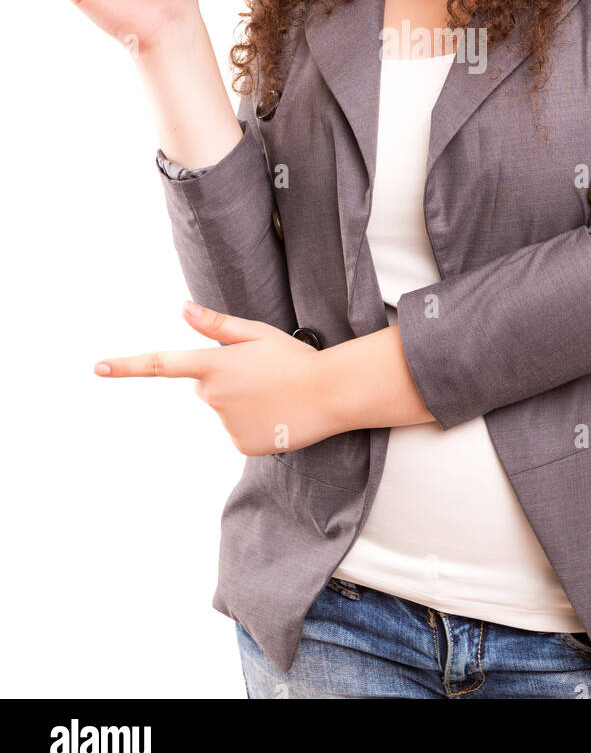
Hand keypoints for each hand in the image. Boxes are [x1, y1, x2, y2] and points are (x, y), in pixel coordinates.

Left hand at [94, 303, 334, 454]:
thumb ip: (217, 325)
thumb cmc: (295, 358)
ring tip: (274, 394)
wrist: (330, 393)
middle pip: (206, 387)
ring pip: (224, 410)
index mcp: (214, 364)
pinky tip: (277, 414)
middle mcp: (213, 396)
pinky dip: (254, 424)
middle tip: (262, 374)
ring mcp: (225, 423)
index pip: (161, 364)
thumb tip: (183, 308)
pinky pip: (238, 432)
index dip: (127, 365)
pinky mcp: (240, 444)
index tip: (98, 367)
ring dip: (243, 402)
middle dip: (226, 380)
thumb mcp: (258, 333)